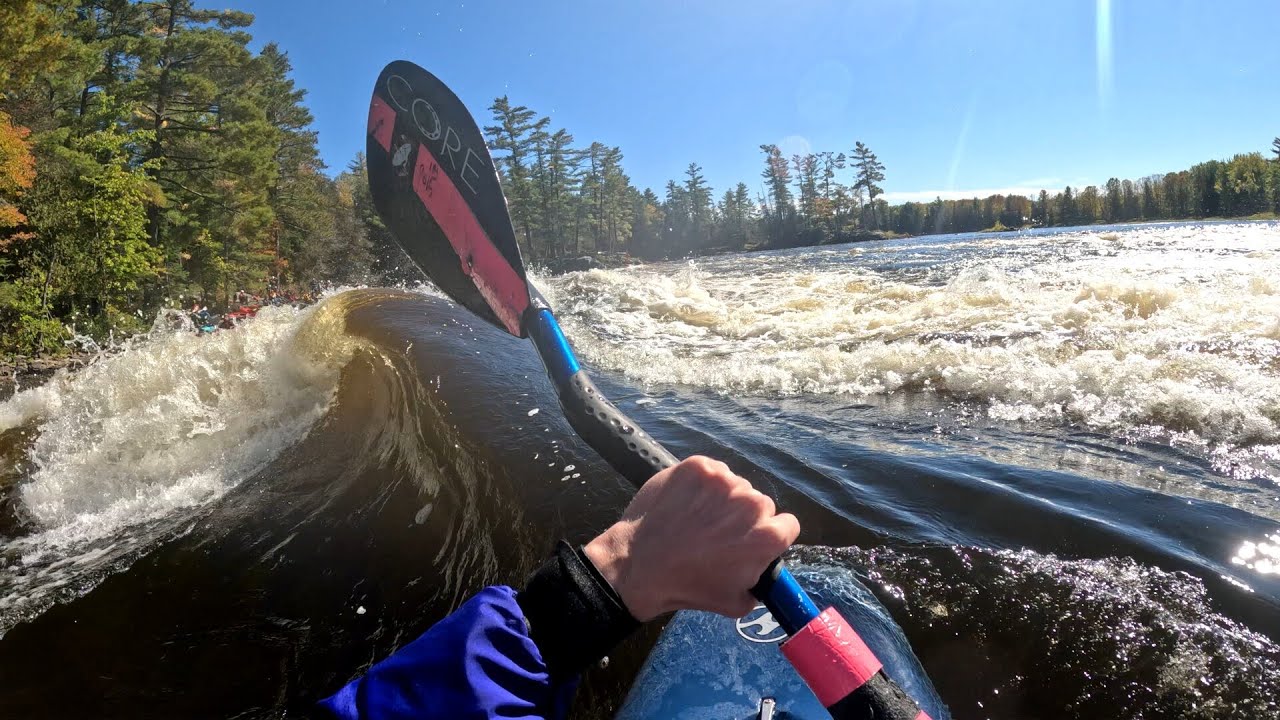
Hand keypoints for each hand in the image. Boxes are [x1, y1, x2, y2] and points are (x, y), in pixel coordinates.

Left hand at [582, 456, 799, 620]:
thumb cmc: (688, 587)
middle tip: (717, 533)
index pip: (787, 524)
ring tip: (697, 520)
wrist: (640, 565)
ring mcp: (723, 481)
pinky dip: (701, 484)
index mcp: (767, 536)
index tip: (751, 538)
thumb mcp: (736, 603)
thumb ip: (761, 585)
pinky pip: (712, 472)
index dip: (769, 533)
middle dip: (743, 517)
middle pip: (759, 503)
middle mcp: (751, 503)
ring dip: (722, 499)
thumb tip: (764, 573)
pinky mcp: (698, 466)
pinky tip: (686, 505)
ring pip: (734, 486)